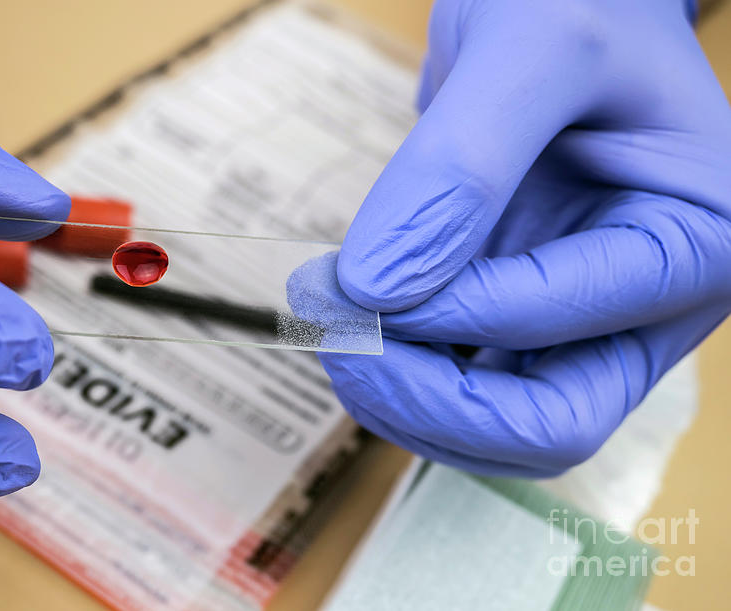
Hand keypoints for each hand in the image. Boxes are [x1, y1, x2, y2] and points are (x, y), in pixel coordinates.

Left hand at [322, 0, 730, 476]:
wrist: (558, 0)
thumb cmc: (577, 1)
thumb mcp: (534, 48)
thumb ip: (460, 169)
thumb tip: (375, 288)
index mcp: (694, 244)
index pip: (565, 332)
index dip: (445, 316)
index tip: (350, 282)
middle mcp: (648, 303)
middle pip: (546, 426)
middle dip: (429, 402)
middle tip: (336, 342)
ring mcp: (582, 318)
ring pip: (498, 424)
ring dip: (403, 399)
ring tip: (330, 324)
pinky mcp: (523, 314)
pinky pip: (463, 382)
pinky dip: (400, 372)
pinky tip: (351, 322)